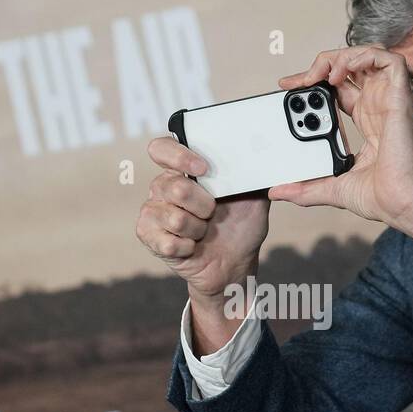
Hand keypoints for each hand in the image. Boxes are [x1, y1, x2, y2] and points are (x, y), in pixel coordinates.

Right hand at [136, 136, 269, 353]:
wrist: (235, 262)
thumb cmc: (240, 225)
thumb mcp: (255, 196)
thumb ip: (253, 172)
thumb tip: (264, 155)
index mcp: (183, 168)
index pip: (162, 148)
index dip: (179, 156)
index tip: (204, 169)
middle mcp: (164, 186)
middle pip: (175, 187)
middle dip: (204, 206)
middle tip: (212, 214)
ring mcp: (154, 211)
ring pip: (175, 218)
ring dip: (198, 230)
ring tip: (203, 231)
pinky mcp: (148, 235)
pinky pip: (167, 242)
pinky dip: (187, 248)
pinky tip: (192, 247)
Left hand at [269, 46, 412, 231]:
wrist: (400, 203)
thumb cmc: (381, 197)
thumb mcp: (331, 188)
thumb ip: (304, 188)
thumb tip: (277, 192)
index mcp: (366, 120)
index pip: (338, 88)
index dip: (314, 81)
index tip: (288, 87)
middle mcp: (377, 105)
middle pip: (350, 67)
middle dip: (321, 65)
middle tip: (298, 82)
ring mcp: (389, 99)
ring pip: (368, 56)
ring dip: (341, 57)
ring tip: (322, 76)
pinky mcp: (399, 96)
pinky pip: (389, 59)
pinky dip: (364, 56)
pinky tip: (343, 73)